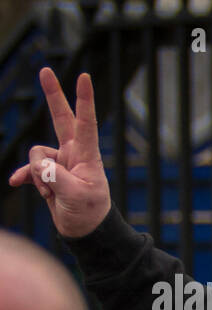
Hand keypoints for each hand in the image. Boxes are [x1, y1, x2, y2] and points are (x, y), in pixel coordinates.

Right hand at [7, 68, 110, 238]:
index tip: (84, 77)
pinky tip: (17, 184)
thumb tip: (39, 165)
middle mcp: (73, 154)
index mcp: (87, 156)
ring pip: (36, 155)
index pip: (86, 122)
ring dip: (38, 174)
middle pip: (61, 118)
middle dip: (52, 95)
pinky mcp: (49, 173)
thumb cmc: (89, 213)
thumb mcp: (75, 196)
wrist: (85, 231)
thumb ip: (55, 177)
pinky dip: (25, 176)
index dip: (84, 99)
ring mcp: (60, 162)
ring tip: (52, 193)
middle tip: (45, 69)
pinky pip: (29, 168)